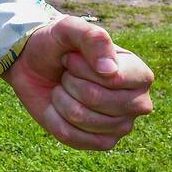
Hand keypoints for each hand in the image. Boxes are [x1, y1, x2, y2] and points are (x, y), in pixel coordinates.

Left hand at [2, 16, 152, 149]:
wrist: (31, 64)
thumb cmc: (56, 45)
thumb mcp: (68, 29)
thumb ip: (93, 38)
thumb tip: (111, 71)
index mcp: (139, 74)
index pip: (113, 79)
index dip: (81, 67)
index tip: (70, 57)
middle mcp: (138, 102)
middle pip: (96, 99)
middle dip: (69, 82)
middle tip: (67, 74)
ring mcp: (121, 125)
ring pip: (80, 117)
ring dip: (60, 98)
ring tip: (64, 87)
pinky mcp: (101, 142)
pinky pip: (69, 135)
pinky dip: (54, 117)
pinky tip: (59, 106)